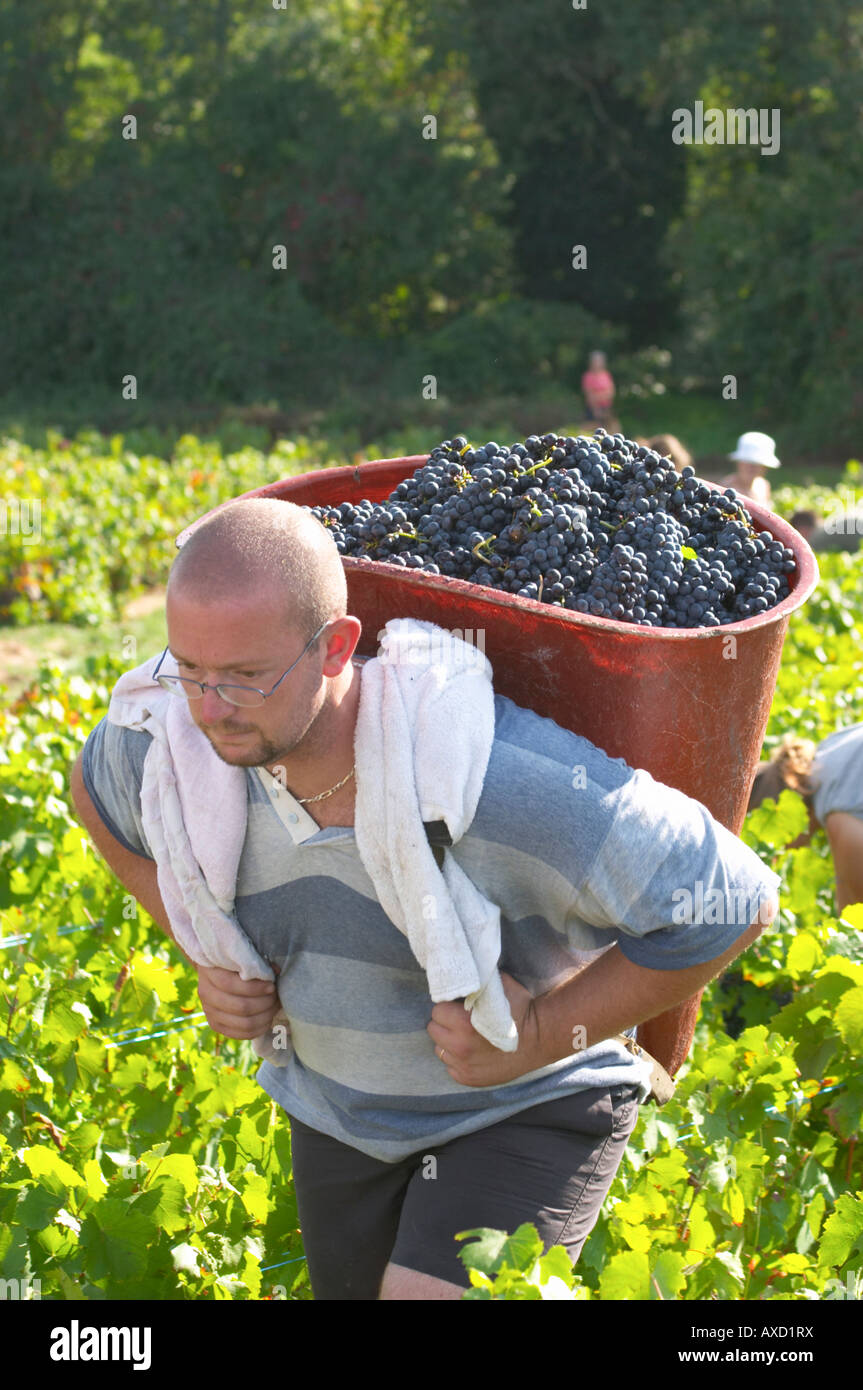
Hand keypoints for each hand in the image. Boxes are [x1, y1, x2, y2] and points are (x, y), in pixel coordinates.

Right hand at [196, 964, 279, 1039]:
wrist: (215, 971)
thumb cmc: (234, 961)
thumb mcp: (242, 955)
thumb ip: (257, 961)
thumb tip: (276, 971)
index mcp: (210, 972)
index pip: (231, 985)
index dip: (256, 988)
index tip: (272, 985)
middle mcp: (206, 993)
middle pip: (240, 1007)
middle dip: (265, 1003)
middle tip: (276, 997)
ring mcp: (209, 1012)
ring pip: (243, 1023)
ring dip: (265, 1017)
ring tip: (274, 1007)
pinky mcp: (215, 1025)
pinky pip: (240, 1034)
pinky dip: (258, 1029)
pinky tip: (267, 1019)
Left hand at [427, 972, 544, 1086]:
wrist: (541, 1038)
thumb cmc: (520, 1008)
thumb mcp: (499, 987)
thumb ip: (475, 983)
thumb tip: (460, 973)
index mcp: (464, 1023)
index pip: (436, 1011)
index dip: (448, 1007)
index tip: (459, 1007)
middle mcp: (461, 1047)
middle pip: (434, 1030)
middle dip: (446, 1024)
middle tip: (461, 1021)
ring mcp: (465, 1066)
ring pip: (440, 1050)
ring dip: (450, 1043)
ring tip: (469, 1038)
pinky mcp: (469, 1079)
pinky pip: (450, 1067)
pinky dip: (458, 1060)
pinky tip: (474, 1053)